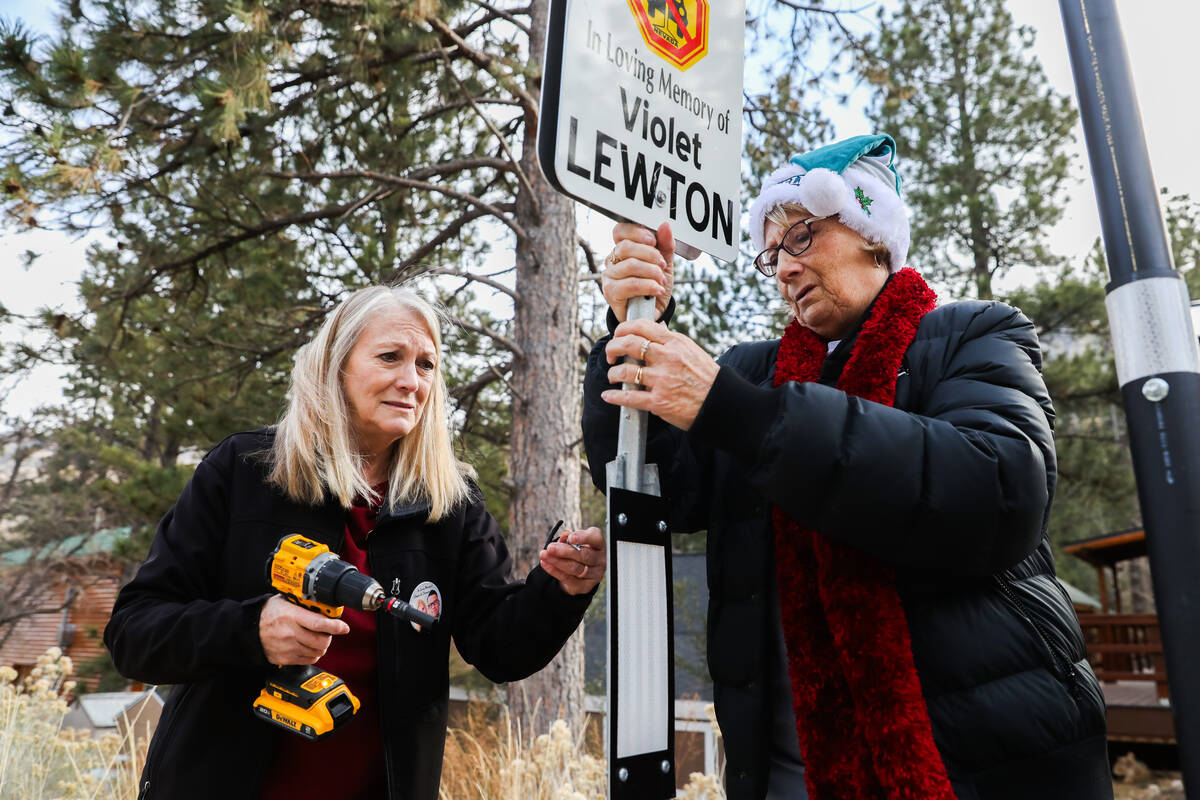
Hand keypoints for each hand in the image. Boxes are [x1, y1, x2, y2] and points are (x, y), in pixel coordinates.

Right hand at [259, 594, 349, 665]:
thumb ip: (302, 602)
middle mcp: (290, 633)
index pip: (319, 623)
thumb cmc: (267, 613)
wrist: (248, 629)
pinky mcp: (285, 659)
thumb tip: (322, 603)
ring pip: (317, 652)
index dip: (335, 626)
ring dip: (322, 646)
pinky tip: (309, 647)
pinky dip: (313, 654)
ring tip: (317, 638)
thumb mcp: (284, 600)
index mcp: (291, 616)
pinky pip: (309, 659)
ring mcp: (288, 648)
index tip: (344, 627)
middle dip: (329, 636)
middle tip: (328, 632)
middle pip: (321, 641)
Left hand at [539, 526, 605, 595]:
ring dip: (557, 561)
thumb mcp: (576, 540)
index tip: (570, 537)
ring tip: (544, 555)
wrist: (581, 569)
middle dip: (565, 551)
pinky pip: (568, 579)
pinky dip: (554, 571)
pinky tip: (545, 564)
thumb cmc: (579, 549)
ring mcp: (595, 575)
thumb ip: (570, 537)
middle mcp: (601, 560)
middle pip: (584, 555)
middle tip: (550, 547)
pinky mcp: (585, 586)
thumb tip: (565, 535)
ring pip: (575, 568)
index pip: (596, 539)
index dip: (583, 538)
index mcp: (599, 545)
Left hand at [601, 318, 719, 429]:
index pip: (641, 327)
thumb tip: (657, 325)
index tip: (617, 335)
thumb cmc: (706, 376)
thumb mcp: (691, 350)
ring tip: (613, 375)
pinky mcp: (659, 401)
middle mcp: (667, 358)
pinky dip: (615, 396)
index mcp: (674, 343)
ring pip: (626, 371)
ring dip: (613, 373)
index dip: (623, 329)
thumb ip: (671, 339)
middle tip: (610, 354)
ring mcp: (662, 380)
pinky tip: (608, 395)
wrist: (719, 402)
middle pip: (629, 344)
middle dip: (613, 348)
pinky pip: (630, 397)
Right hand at [603, 221, 675, 322]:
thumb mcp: (664, 264)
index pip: (620, 231)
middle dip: (650, 255)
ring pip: (630, 265)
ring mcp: (609, 276)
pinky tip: (656, 290)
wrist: (654, 313)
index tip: (653, 240)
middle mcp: (612, 261)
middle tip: (662, 266)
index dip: (636, 232)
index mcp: (623, 250)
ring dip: (652, 273)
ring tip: (661, 281)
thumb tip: (665, 225)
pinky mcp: (610, 292)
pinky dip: (648, 286)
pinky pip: (630, 284)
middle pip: (625, 247)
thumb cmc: (655, 286)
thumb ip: (665, 245)